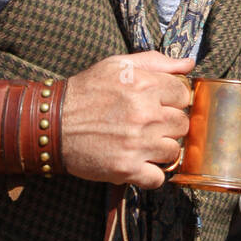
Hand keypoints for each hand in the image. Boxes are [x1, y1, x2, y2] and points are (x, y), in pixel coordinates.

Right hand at [60, 51, 194, 189]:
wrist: (52, 124)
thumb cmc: (86, 91)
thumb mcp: (118, 65)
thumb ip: (156, 62)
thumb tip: (189, 64)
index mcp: (144, 85)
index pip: (183, 94)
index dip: (173, 100)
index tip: (159, 104)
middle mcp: (145, 114)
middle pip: (182, 124)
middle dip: (168, 124)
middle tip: (149, 124)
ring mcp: (137, 143)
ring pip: (174, 151)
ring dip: (161, 149)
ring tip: (142, 143)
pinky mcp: (127, 168)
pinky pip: (158, 178)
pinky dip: (151, 174)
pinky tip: (138, 163)